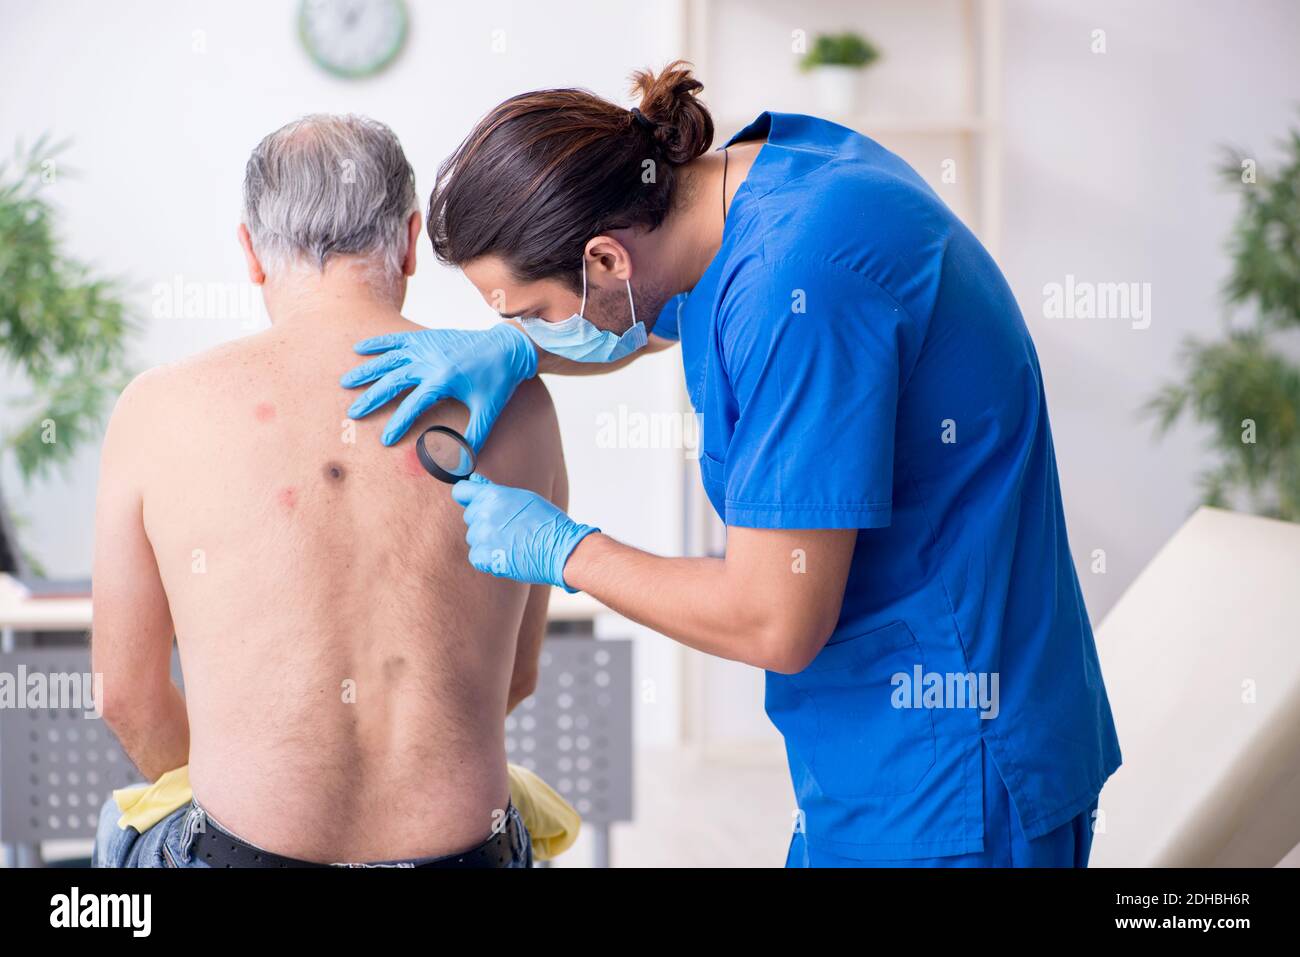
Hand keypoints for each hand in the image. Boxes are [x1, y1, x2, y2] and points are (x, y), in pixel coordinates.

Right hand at [340, 324, 537, 447]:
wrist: (507, 346)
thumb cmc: (498, 380)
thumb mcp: (488, 411)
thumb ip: (473, 439)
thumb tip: (462, 465)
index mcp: (444, 379)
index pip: (413, 405)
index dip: (398, 423)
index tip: (384, 440)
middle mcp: (430, 361)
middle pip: (393, 381)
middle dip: (372, 399)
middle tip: (353, 414)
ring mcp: (426, 347)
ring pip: (389, 359)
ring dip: (366, 371)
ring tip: (346, 383)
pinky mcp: (426, 337)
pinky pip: (397, 340)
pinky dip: (377, 343)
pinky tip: (359, 349)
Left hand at [451, 475, 599, 592]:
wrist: (559, 549)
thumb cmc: (547, 522)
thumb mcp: (523, 497)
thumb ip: (496, 490)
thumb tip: (475, 480)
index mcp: (493, 495)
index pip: (461, 491)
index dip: (467, 496)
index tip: (474, 502)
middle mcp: (484, 513)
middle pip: (470, 516)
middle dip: (484, 520)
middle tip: (507, 527)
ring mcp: (482, 536)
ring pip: (473, 537)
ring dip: (487, 540)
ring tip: (510, 542)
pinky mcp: (484, 557)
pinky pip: (475, 556)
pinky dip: (487, 558)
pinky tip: (506, 555)